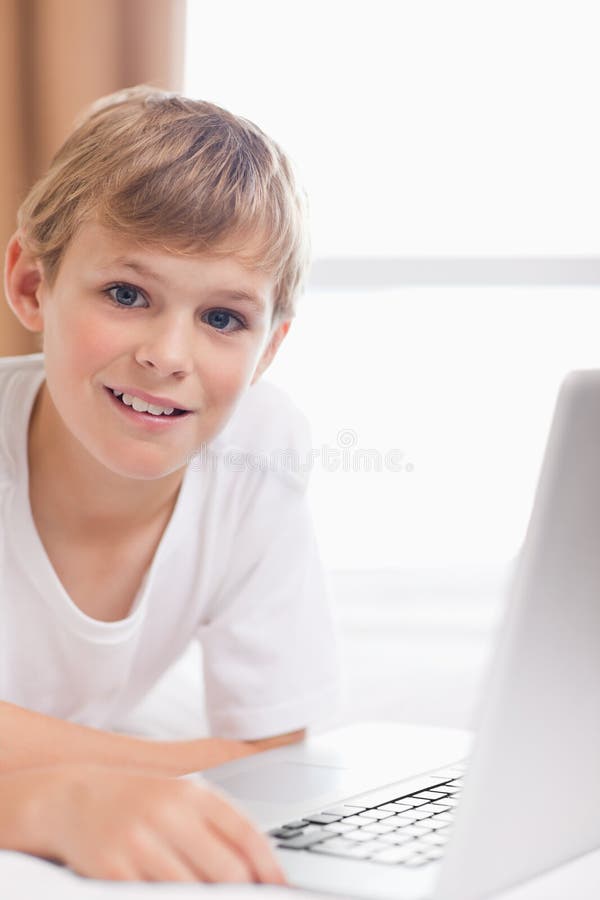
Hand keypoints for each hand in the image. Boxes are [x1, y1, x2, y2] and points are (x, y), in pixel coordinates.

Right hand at [35, 764, 286, 883]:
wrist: (73, 799)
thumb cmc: (138, 802)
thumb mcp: (180, 800)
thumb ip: (219, 828)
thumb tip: (259, 872)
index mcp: (191, 794)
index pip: (246, 834)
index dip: (270, 868)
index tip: (280, 889)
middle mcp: (167, 814)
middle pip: (226, 871)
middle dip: (242, 894)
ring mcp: (138, 843)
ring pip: (192, 892)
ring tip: (212, 898)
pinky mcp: (112, 871)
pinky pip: (153, 898)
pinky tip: (176, 896)